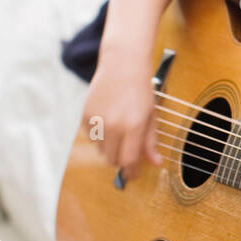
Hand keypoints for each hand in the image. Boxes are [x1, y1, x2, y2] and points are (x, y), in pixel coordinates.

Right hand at [82, 58, 162, 182]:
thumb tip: (155, 163)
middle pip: (113, 159)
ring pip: (101, 150)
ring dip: (111, 150)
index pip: (128, 160)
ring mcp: (97, 121)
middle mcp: (113, 125)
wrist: (122, 65)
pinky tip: (110, 125)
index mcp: (133, 126)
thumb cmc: (141, 90)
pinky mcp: (85, 116)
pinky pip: (92, 138)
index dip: (131, 171)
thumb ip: (151, 141)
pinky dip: (100, 138)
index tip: (133, 174)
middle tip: (129, 158)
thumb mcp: (152, 115)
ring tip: (121, 136)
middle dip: (121, 162)